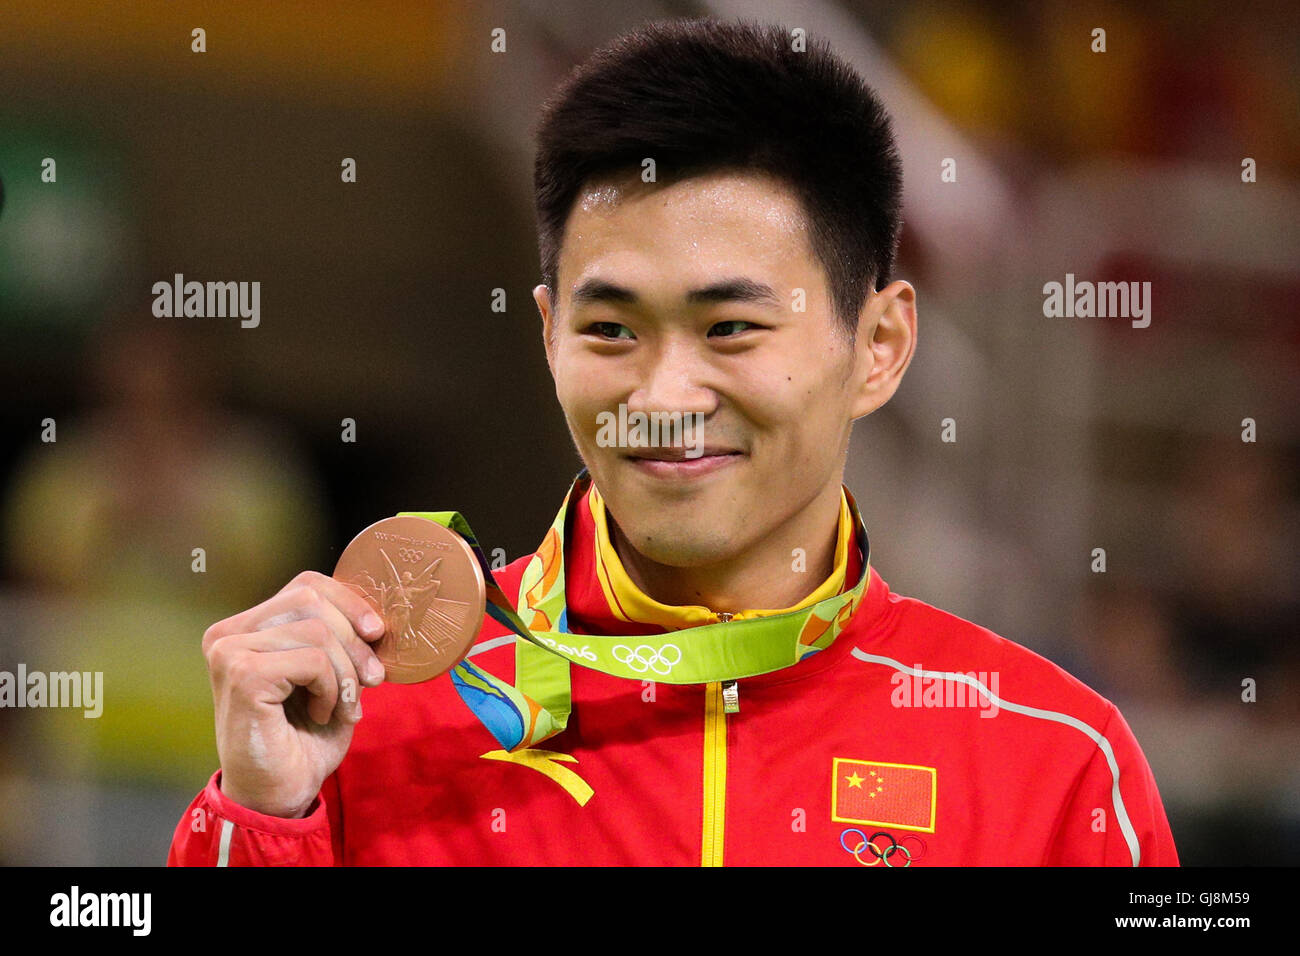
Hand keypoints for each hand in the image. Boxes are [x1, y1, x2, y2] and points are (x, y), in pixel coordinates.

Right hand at [202, 571, 385, 817]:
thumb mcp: (331, 677)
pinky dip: (332, 689)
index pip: (307, 585)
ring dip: (345, 674)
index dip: (350, 602)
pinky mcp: (242, 675)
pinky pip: (313, 659)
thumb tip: (374, 614)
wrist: (279, 795)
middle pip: (313, 601)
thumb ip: (340, 639)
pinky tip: (321, 714)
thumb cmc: (303, 739)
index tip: (376, 633)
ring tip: (338, 707)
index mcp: (246, 627)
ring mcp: (229, 652)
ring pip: (317, 631)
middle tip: (370, 683)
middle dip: (353, 644)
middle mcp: (228, 634)